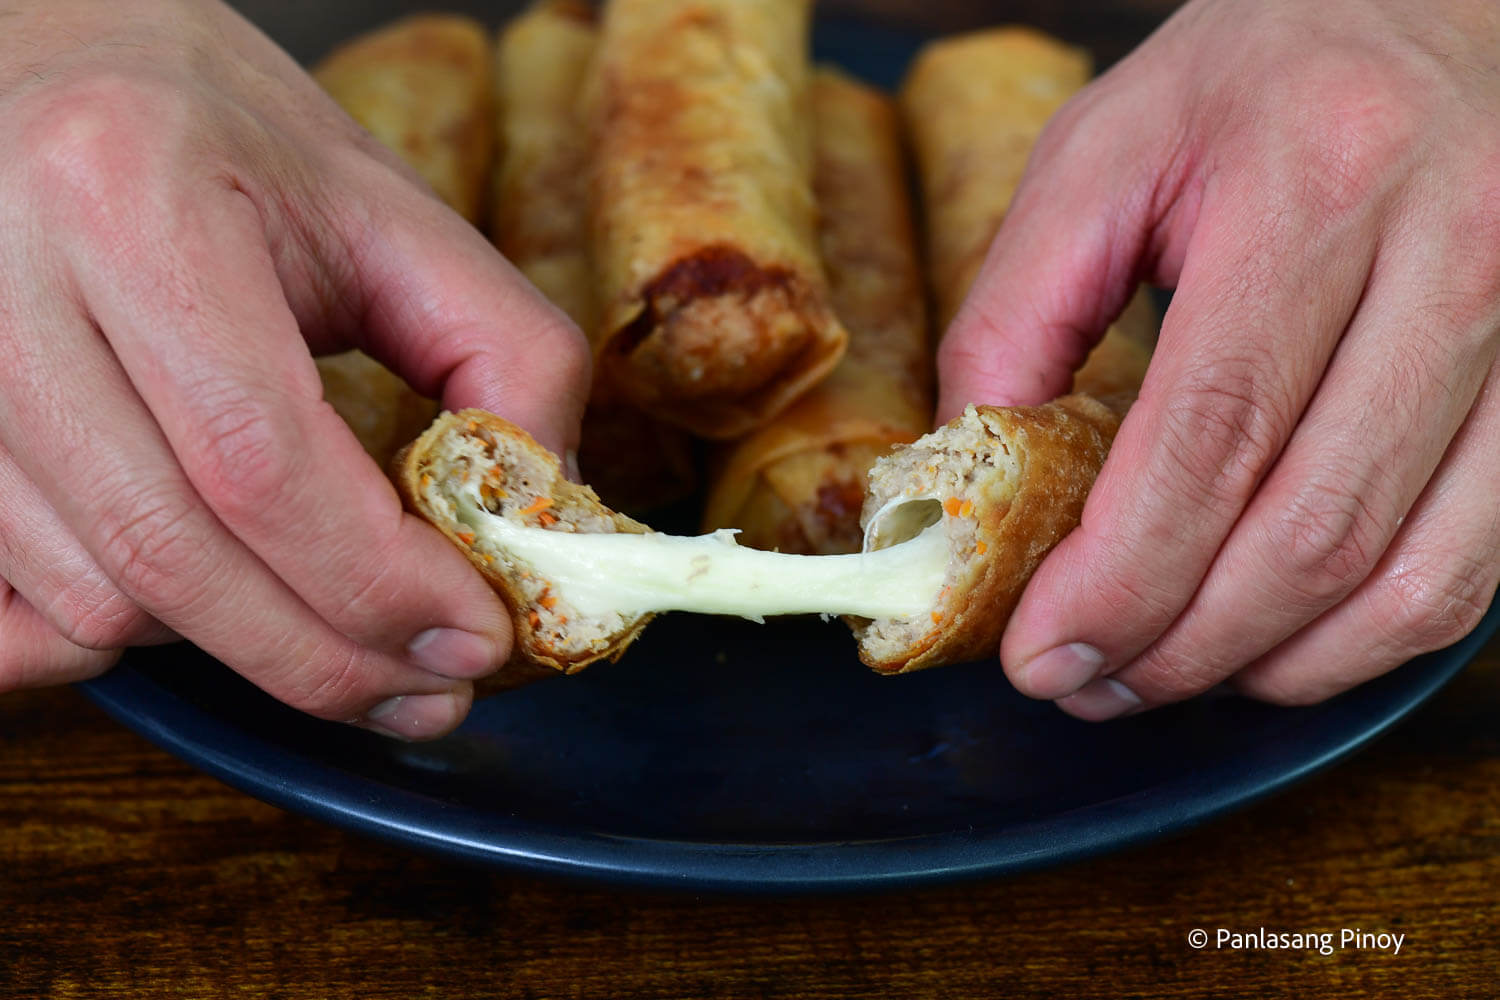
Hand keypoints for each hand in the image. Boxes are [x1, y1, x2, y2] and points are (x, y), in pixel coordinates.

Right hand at [0, 0, 589, 736]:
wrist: (54, 68)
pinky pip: (11, 611)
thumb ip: (505, 357)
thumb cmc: (230, 144)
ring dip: (239, 642)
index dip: (378, 580)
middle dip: (325, 656)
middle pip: (168, 558)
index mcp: (132, 202)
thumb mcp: (394, 216)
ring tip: (331, 607)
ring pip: (93, 601)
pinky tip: (212, 598)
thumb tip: (539, 528)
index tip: (478, 636)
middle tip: (431, 685)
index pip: (258, 456)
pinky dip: (125, 636)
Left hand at [937, 0, 1499, 717]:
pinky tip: (1271, 640)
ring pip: (1413, 578)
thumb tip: (972, 467)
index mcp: (1318, 184)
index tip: (1041, 650)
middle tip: (1084, 681)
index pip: (1212, 431)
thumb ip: (1019, 307)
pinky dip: (1363, 640)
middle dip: (1180, 644)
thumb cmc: (1259, 80)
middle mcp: (1458, 257)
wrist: (1443, 11)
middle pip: (1313, 529)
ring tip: (1162, 673)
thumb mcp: (1105, 153)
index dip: (1122, 574)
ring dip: (1271, 666)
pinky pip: (1475, 571)